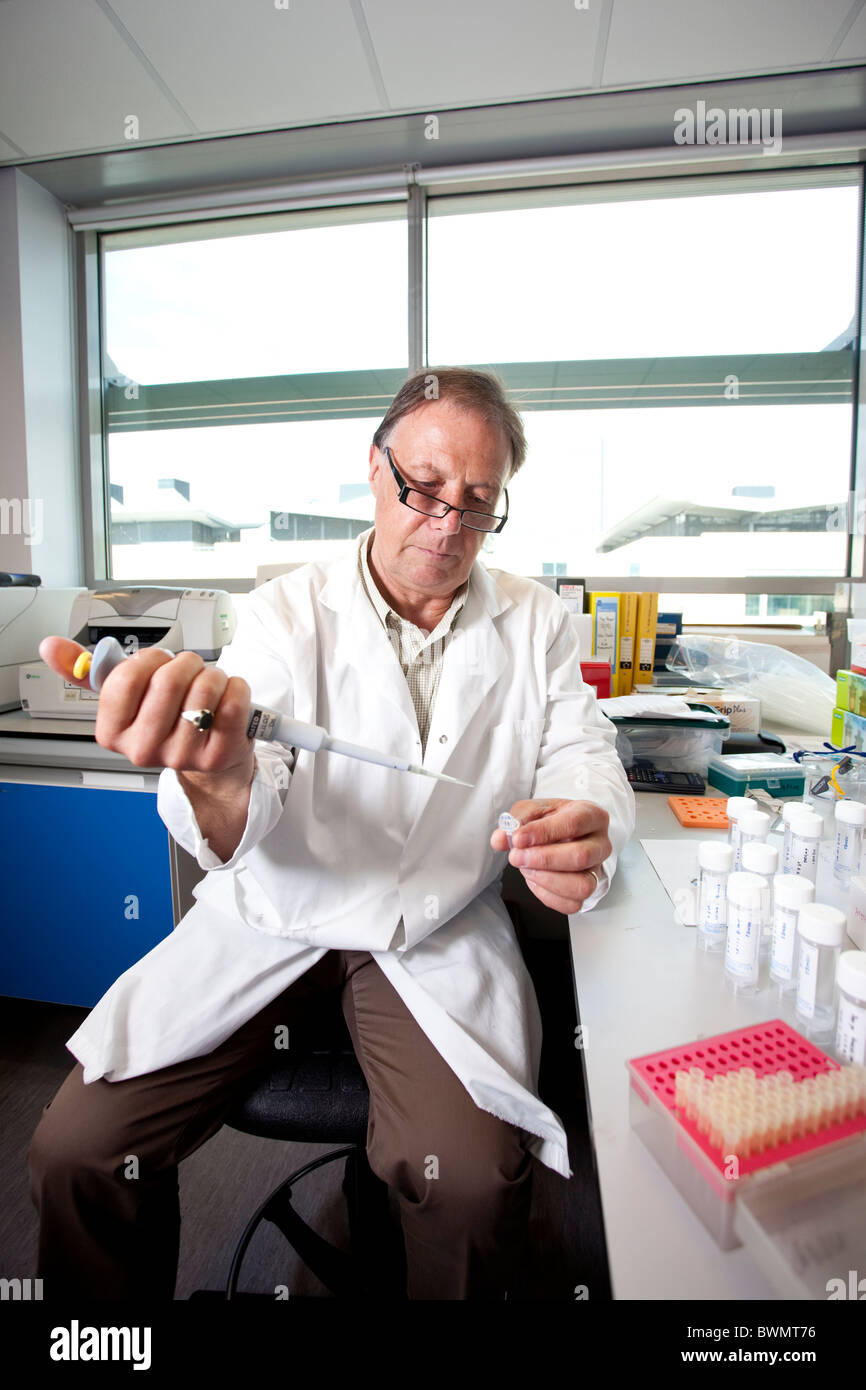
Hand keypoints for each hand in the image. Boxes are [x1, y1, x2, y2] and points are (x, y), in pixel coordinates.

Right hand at [37, 635, 255, 782]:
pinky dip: (236, 687)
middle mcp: (143, 749)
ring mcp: (181, 756)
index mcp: (112, 732)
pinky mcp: (218, 755)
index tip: (157, 662)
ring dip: (213, 674)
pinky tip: (227, 696)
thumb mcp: (124, 695)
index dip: (149, 659)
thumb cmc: (164, 718)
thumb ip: (87, 669)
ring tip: (209, 684)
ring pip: (204, 688)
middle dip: (185, 663)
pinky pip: (233, 703)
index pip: (125, 678)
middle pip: (168, 681)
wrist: (206, 756)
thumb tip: (49, 646)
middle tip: (189, 670)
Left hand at [489, 797, 610, 913]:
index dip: (543, 832)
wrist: (563, 834)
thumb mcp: (532, 811)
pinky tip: (534, 880)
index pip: (573, 824)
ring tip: (526, 868)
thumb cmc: (552, 820)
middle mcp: (600, 844)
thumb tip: (501, 839)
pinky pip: (572, 904)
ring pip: (582, 885)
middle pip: (580, 856)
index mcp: (591, 815)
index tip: (519, 838)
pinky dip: (547, 895)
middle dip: (543, 859)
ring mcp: (597, 870)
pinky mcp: (589, 890)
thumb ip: (516, 820)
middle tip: (517, 856)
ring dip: (547, 880)